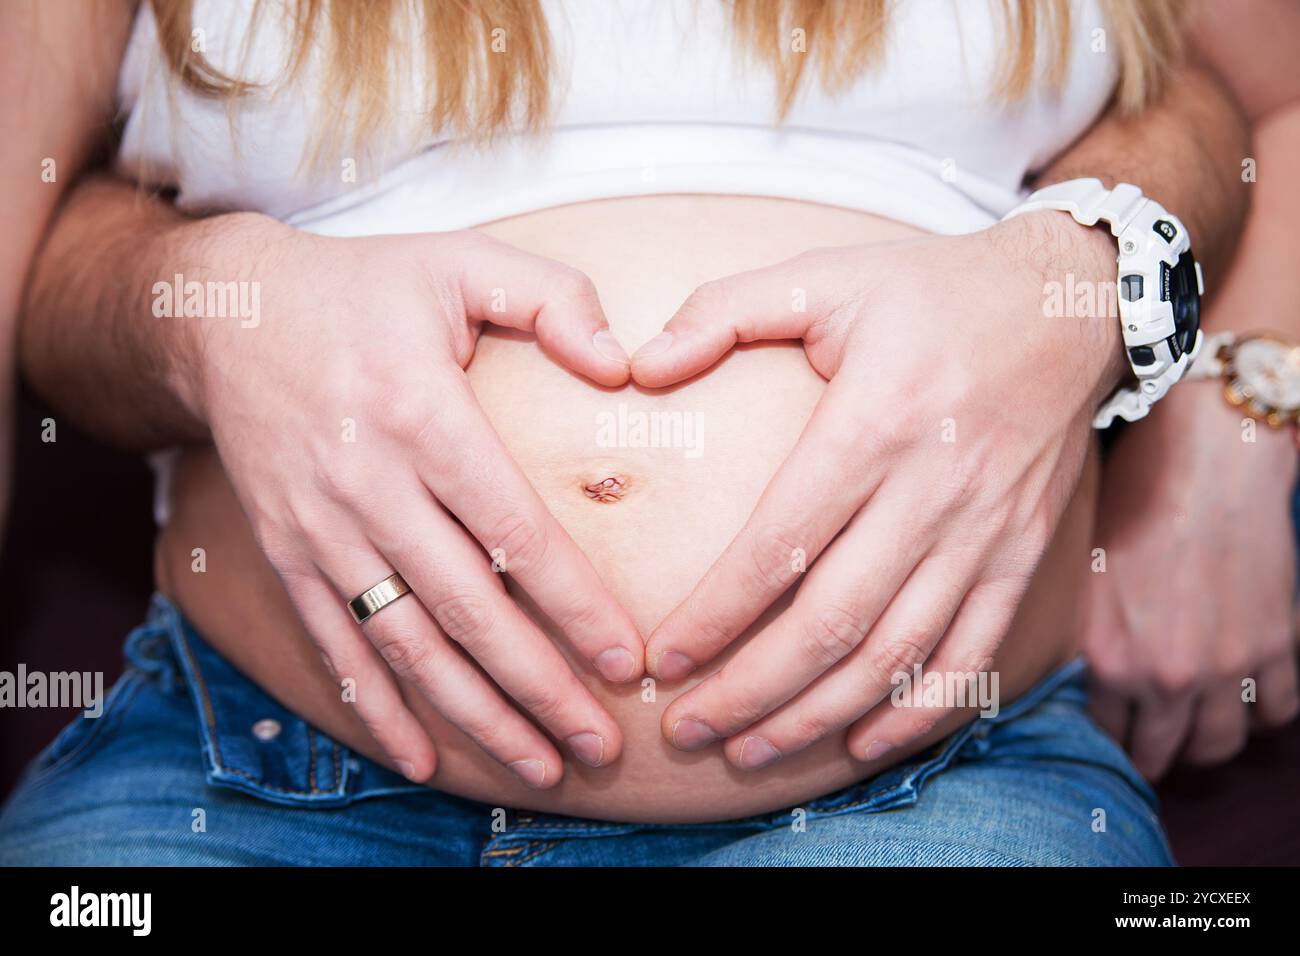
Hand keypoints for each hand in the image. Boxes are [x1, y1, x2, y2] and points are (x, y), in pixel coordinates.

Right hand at [177, 216, 644, 786]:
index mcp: (422, 416)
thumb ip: (553, 297)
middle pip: (467, 609)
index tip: (624, 661)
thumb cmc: (362, 289)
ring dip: (474, 715)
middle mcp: (368, 486)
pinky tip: (421, 760)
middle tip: (600, 745)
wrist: (225, 316)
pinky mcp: (286, 554)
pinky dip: (378, 708)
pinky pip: (336, 645)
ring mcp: (320, 530)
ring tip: (539, 765)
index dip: (573, 604)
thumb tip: (625, 362)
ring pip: (406, 644)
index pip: (513, 532)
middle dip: (538, 686)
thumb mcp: (460, 260)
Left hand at [631, 211, 1121, 767]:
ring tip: (750, 750)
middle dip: (751, 690)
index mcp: (873, 426)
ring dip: (819, 714)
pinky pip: (973, 654)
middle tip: (686, 731)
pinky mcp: (1021, 555)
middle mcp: (932, 492)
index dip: (716, 615)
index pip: (780, 546)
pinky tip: (861, 742)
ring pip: (895, 653)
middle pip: (831, 621)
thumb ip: (724, 310)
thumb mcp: (824, 274)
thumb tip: (637, 366)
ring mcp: (984, 533)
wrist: (1066, 304)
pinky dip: (918, 709)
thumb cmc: (930, 292)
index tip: (663, 660)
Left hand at [1085, 382, 1299, 778]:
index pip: (1100, 731)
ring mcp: (1225, 667)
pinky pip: (1276, 712)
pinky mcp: (1276, 646)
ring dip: (1204, 743)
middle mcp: (1163, 675)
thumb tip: (1078, 674)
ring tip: (1194, 727)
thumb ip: (1083, 634)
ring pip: (1217, 745)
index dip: (1104, 733)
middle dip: (1149, 752)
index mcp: (1104, 657)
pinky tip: (1245, 699)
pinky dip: (1261, 714)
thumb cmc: (1132, 498)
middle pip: (1158, 751)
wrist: (1208, 458)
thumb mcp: (1082, 572)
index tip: (1109, 730)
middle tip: (1147, 742)